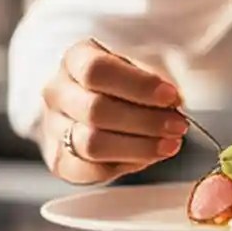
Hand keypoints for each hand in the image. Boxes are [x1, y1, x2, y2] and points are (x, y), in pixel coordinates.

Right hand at [37, 38, 188, 184]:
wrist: (92, 103)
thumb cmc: (122, 82)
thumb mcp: (137, 65)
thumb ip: (152, 76)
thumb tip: (172, 100)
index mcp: (74, 59)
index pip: (97, 70)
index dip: (138, 85)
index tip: (170, 96)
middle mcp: (57, 93)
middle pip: (96, 110)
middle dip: (145, 121)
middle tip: (178, 124)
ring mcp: (54, 128)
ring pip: (92, 144)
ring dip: (139, 146)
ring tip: (169, 143)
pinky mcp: (60, 161)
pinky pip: (91, 171)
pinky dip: (126, 165)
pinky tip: (149, 155)